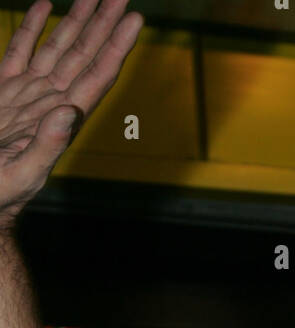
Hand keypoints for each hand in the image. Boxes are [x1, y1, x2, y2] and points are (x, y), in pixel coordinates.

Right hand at [0, 0, 142, 229]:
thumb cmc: (0, 194)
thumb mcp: (21, 173)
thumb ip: (46, 144)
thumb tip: (69, 112)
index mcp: (60, 120)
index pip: (96, 75)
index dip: (116, 46)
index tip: (134, 19)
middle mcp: (50, 102)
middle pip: (84, 55)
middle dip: (103, 25)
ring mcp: (27, 95)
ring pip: (58, 48)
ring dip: (77, 22)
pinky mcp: (3, 91)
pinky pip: (21, 51)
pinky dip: (33, 27)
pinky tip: (45, 6)